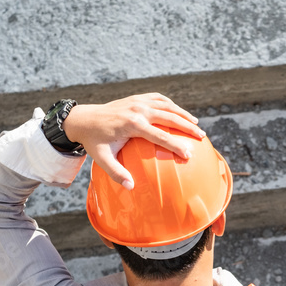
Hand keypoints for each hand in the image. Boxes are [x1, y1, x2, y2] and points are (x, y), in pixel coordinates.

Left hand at [63, 93, 204, 189]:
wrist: (84, 119)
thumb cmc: (95, 141)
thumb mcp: (102, 158)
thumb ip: (116, 173)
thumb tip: (131, 187)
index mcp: (132, 124)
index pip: (160, 136)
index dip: (176, 145)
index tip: (188, 154)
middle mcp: (138, 110)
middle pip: (169, 117)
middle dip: (187, 127)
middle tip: (201, 137)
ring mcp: (138, 101)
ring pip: (167, 106)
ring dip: (183, 114)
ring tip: (197, 124)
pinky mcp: (137, 98)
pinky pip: (159, 99)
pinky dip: (171, 105)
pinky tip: (179, 113)